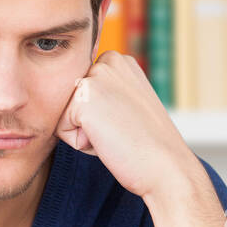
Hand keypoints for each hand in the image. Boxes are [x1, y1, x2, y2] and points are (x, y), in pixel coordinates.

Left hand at [54, 50, 198, 200]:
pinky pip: (61, 129)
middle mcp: (106, 61)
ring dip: (84, 133)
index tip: (126, 121)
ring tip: (116, 135)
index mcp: (118, 61)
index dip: (99, 116)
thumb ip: (105, 93)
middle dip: (88, 122)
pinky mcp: (82, 100)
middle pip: (69, 100)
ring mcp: (94, 78)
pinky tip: (108, 140)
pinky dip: (80, 144)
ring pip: (64, 114)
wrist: (166, 166)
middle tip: (121, 130)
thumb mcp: (128, 104)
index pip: (81, 91)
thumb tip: (79, 98)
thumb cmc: (148, 143)